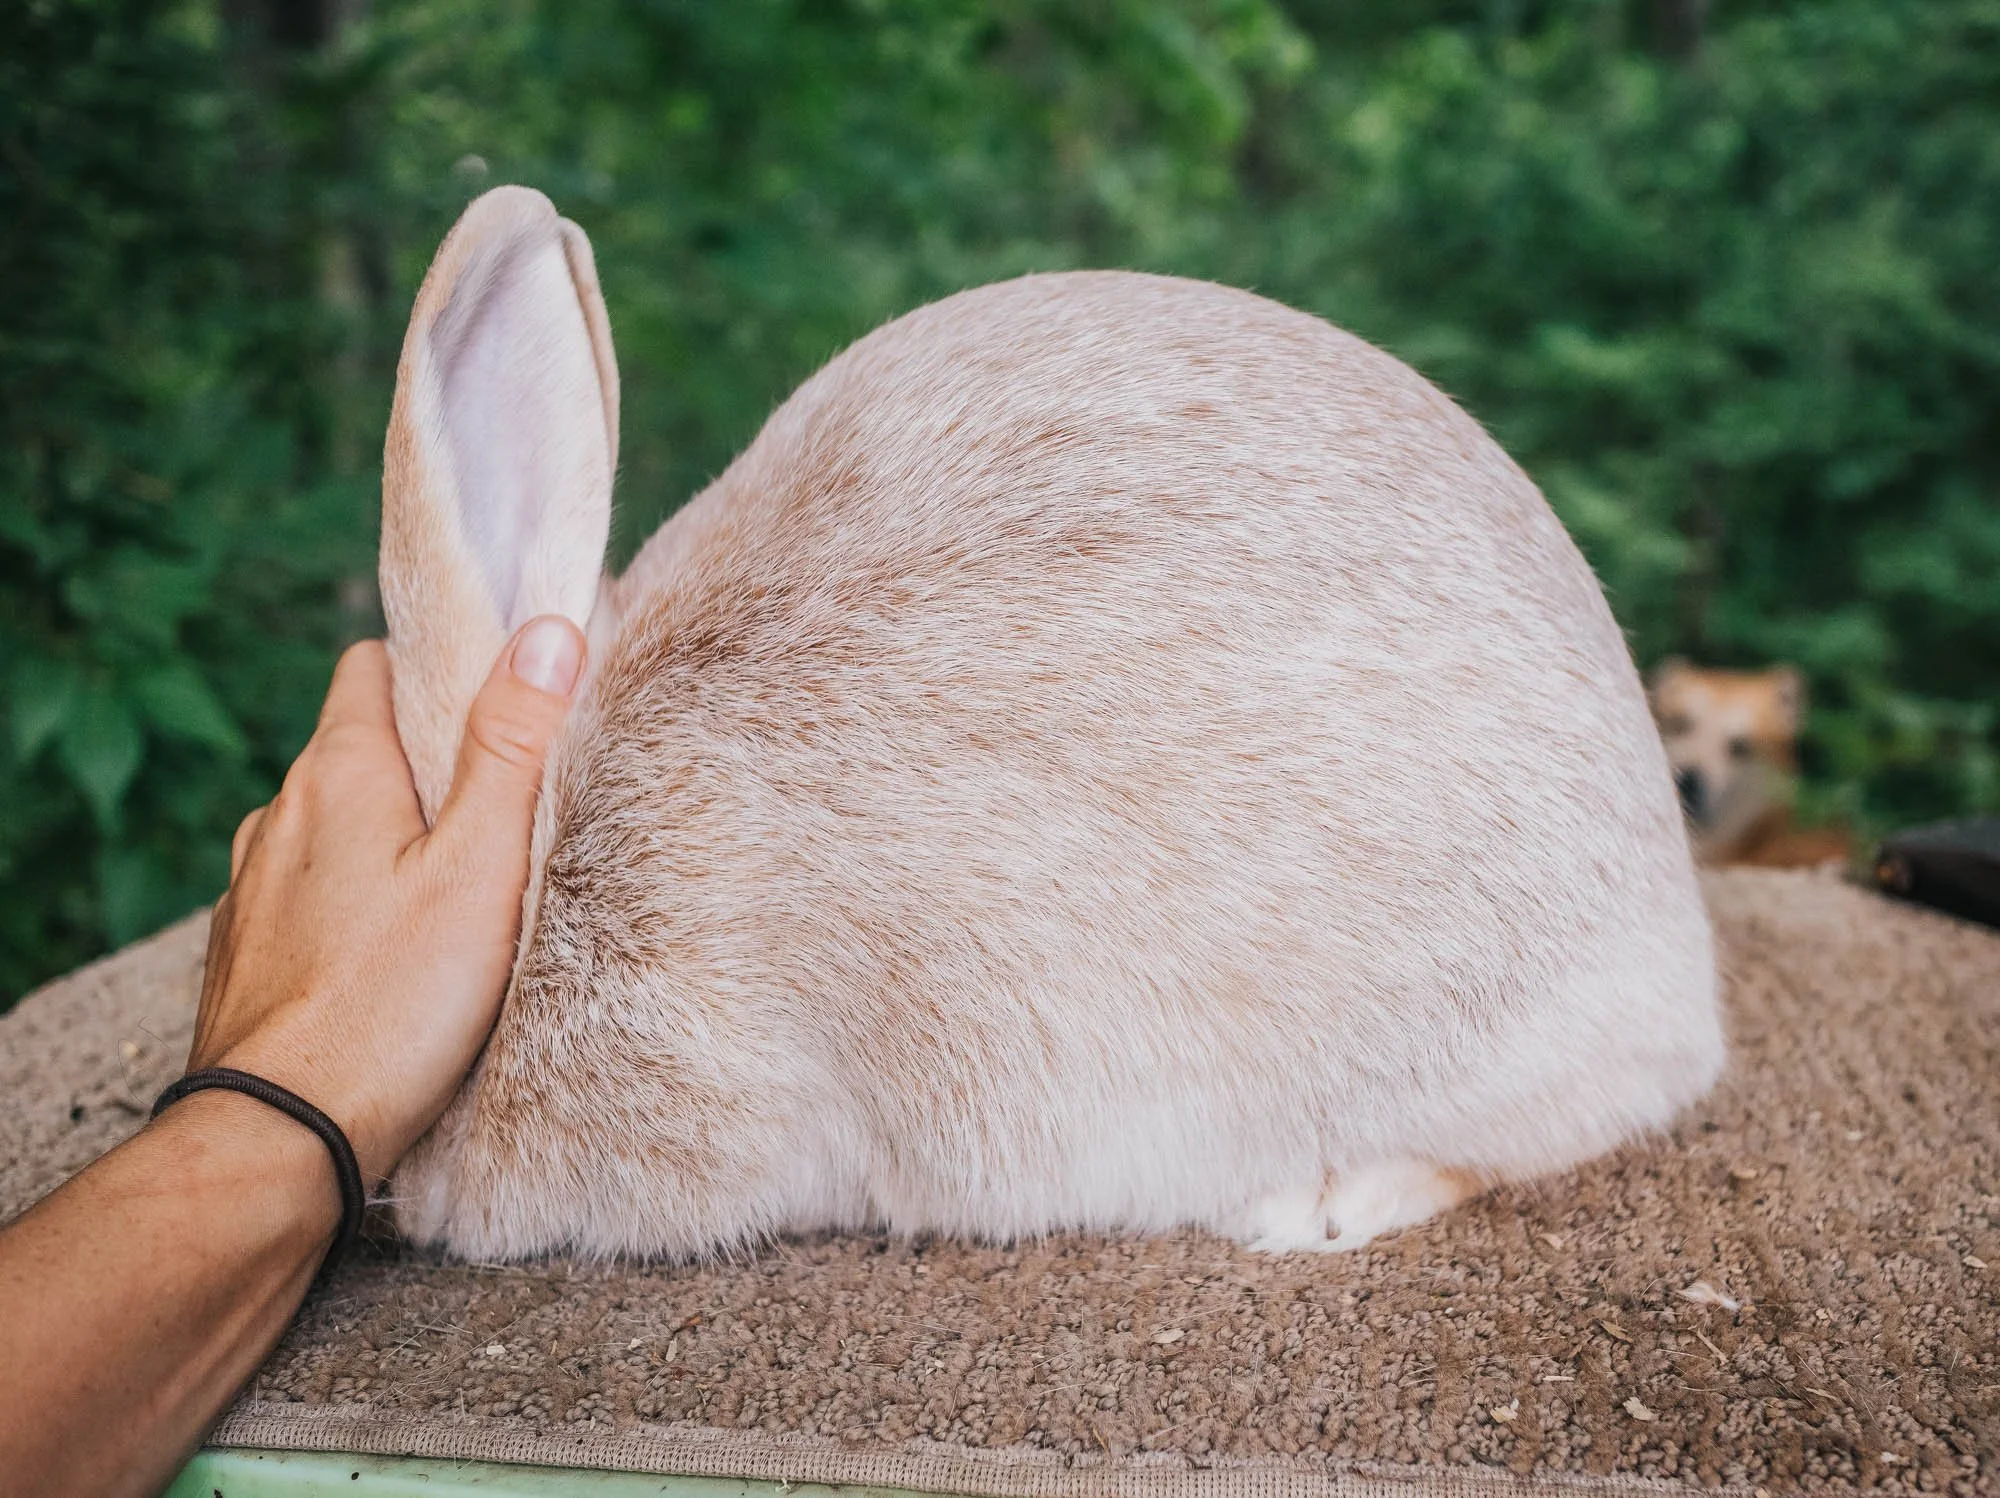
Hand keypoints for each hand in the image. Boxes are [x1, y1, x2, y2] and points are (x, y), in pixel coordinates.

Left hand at [185, 615, 584, 1185]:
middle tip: (504, 800)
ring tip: (458, 883)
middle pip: (358, 743)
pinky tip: (399, 949)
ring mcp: (255, 884)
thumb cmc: (391, 1004)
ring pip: (333, 823)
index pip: (374, 661)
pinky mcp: (250, 950)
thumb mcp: (481, 867)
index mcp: (338, 771)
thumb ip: (511, 746)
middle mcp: (282, 812)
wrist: (279, 1139)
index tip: (498, 696)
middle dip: (427, 757)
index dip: (436, 662)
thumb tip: (546, 630)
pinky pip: (310, 891)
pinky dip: (354, 897)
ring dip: (388, 832)